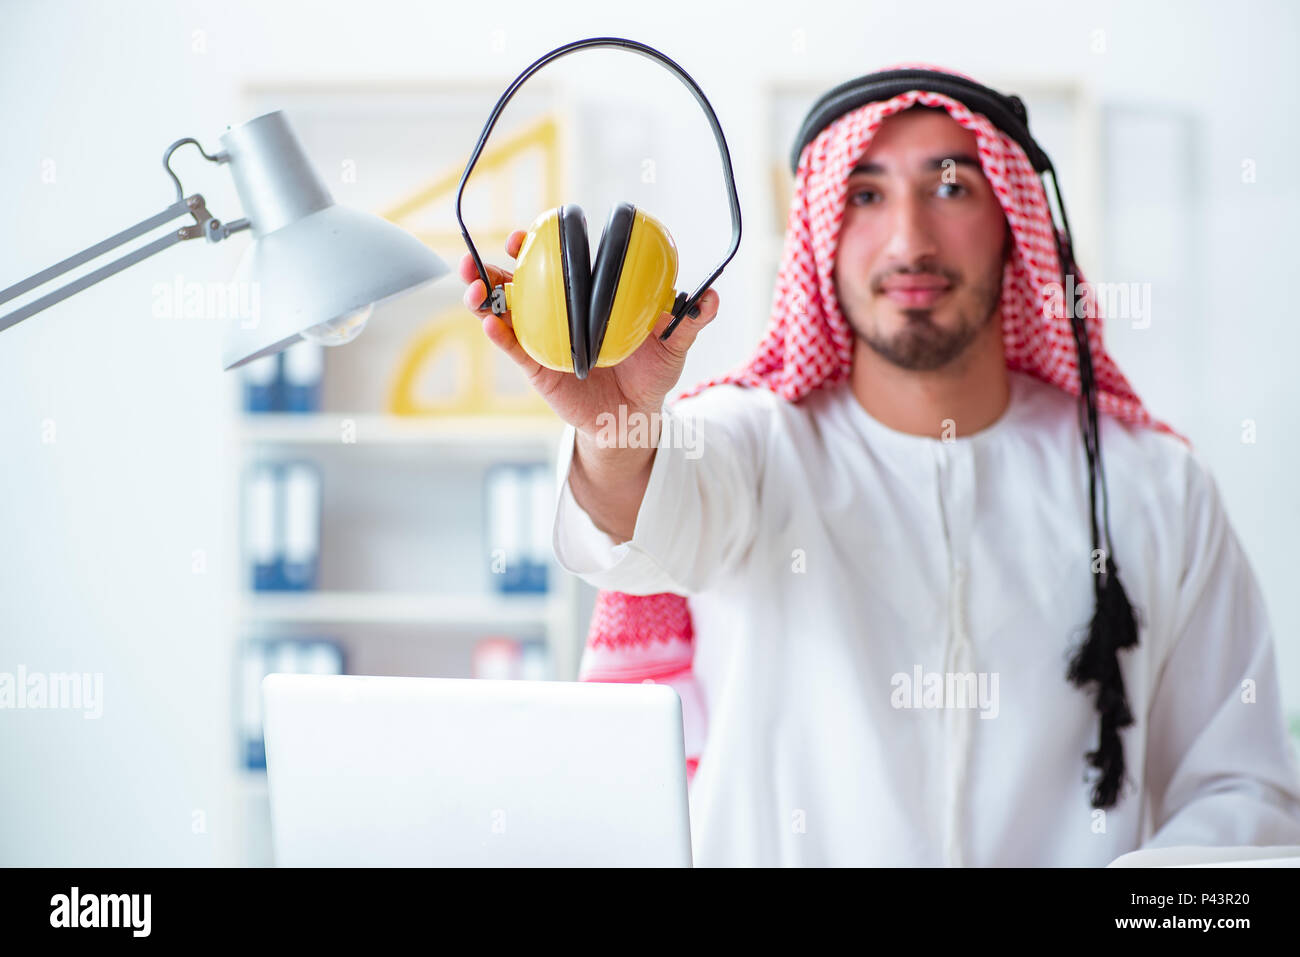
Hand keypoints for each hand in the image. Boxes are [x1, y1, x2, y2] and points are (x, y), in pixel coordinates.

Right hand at [459, 229, 719, 437]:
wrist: (636, 419)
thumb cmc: (651, 374)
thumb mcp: (672, 345)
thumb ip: (687, 321)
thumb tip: (710, 298)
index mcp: (585, 296)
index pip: (556, 261)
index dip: (539, 241)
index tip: (534, 229)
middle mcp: (556, 312)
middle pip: (517, 280)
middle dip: (496, 263)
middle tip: (494, 252)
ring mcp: (543, 338)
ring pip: (503, 309)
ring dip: (482, 293)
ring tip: (475, 286)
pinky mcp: (536, 366)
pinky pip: (513, 347)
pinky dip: (499, 334)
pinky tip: (492, 324)